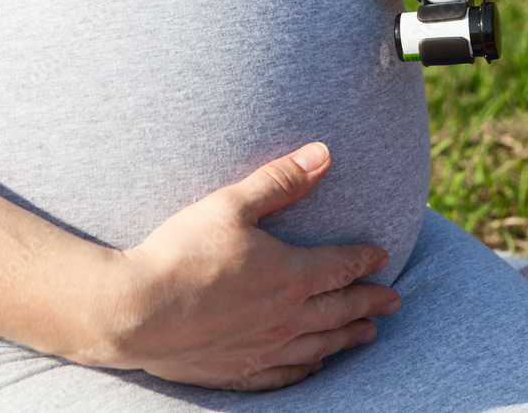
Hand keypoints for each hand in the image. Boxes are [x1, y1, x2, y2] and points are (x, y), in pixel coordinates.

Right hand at [95, 143, 400, 389]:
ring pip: (321, 345)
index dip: (364, 260)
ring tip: (369, 334)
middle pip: (340, 309)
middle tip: (394, 300)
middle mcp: (286, 317)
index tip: (381, 256)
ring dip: (349, 337)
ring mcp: (264, 348)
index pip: (340, 266)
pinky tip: (314, 367)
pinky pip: (286, 374)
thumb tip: (323, 154)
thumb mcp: (231, 205)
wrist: (133, 311)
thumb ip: (280, 180)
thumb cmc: (181, 253)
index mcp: (290, 275)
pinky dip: (308, 368)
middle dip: (370, 302)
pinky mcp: (239, 371)